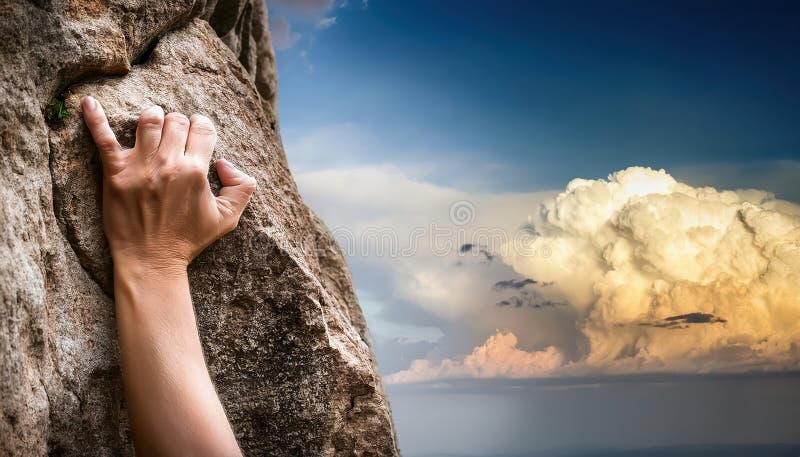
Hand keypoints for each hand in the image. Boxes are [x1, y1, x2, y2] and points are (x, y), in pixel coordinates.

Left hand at [81, 96, 256, 271]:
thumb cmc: (188, 240)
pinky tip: (89, 102)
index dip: (203, 128)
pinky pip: (103, 138)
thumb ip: (242, 187)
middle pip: (176, 121)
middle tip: (176, 138)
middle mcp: (168, 165)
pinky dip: (95, 118)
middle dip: (180, 124)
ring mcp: (140, 167)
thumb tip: (226, 163)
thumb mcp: (228, 218)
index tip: (199, 135)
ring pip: (148, 121)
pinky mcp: (115, 173)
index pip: (202, 128)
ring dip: (154, 118)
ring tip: (154, 124)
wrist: (151, 261)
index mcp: (196, 172)